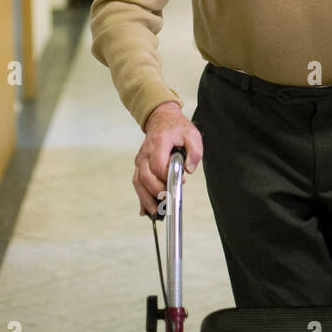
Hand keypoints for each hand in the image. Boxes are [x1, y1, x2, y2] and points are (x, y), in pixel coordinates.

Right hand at [133, 101, 202, 217]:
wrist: (161, 118)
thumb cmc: (177, 128)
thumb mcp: (192, 135)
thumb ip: (194, 152)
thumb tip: (188, 170)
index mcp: (159, 143)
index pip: (158, 165)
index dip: (167, 177)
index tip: (181, 182)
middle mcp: (146, 152)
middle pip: (145, 177)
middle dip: (156, 192)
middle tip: (168, 201)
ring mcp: (141, 159)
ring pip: (138, 181)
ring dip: (146, 198)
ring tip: (156, 212)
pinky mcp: (140, 165)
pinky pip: (137, 182)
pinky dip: (141, 197)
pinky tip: (144, 210)